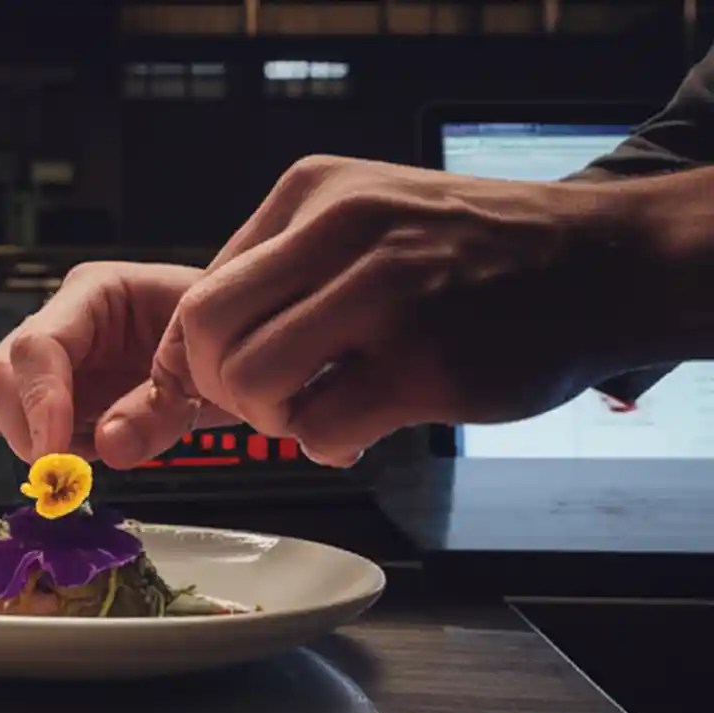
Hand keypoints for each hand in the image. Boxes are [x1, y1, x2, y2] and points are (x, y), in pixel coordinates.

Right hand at [0, 262, 237, 467]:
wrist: (239, 352)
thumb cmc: (226, 340)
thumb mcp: (206, 370)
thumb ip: (160, 406)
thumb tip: (107, 445)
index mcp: (96, 293)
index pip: (38, 345)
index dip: (39, 402)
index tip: (53, 453)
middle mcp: (65, 325)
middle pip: (1, 375)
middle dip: (29, 430)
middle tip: (74, 469)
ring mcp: (58, 364)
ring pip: (6, 408)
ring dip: (47, 446)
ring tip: (110, 446)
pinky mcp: (62, 401)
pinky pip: (33, 433)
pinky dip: (58, 455)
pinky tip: (100, 448)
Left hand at [152, 155, 658, 466]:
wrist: (596, 260)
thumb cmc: (471, 248)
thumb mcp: (368, 211)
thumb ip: (286, 262)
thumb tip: (199, 340)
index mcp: (315, 191)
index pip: (202, 287)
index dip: (193, 353)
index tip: (207, 385)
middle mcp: (344, 231)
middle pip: (209, 332)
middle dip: (217, 388)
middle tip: (261, 404)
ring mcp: (388, 297)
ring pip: (254, 382)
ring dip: (271, 418)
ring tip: (312, 413)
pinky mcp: (427, 366)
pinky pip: (320, 428)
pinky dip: (324, 444)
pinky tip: (357, 430)